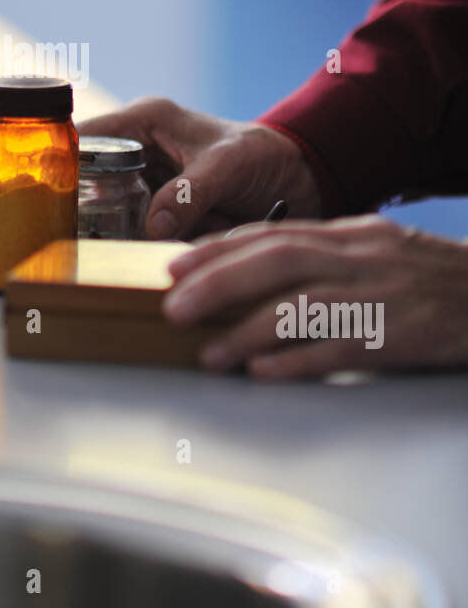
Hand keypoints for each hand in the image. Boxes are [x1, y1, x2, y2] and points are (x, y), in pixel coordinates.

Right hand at [78, 97, 320, 238]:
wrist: (301, 181)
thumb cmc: (265, 155)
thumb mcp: (229, 166)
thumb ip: (191, 193)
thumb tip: (154, 228)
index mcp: (144, 122)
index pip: (84, 137)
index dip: (60, 162)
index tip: (48, 196)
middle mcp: (137, 154)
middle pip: (88, 185)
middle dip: (88, 213)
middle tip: (88, 237)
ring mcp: (147, 190)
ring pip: (110, 217)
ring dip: (123, 237)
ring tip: (132, 247)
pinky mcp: (162, 219)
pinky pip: (140, 239)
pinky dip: (148, 251)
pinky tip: (156, 256)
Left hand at [163, 215, 467, 377]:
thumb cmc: (432, 279)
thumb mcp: (377, 251)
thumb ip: (322, 257)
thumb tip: (255, 270)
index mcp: (351, 234)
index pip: (273, 234)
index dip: (219, 248)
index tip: (176, 265)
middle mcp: (360, 257)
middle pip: (276, 261)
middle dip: (218, 282)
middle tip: (175, 306)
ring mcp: (380, 295)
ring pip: (301, 305)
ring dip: (246, 330)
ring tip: (209, 354)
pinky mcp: (399, 335)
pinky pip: (339, 348)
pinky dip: (296, 361)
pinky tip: (263, 373)